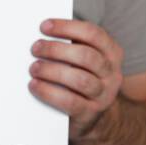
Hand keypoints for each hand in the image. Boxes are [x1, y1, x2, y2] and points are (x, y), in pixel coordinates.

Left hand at [28, 19, 123, 138]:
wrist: (94, 118)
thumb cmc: (82, 81)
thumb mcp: (84, 61)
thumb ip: (71, 46)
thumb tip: (42, 34)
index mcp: (112, 54)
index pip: (93, 34)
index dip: (68, 27)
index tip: (44, 26)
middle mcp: (111, 74)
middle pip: (86, 56)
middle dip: (56, 49)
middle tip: (35, 48)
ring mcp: (104, 96)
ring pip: (80, 79)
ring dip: (52, 71)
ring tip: (34, 68)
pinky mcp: (90, 114)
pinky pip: (70, 102)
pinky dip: (49, 92)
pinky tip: (35, 85)